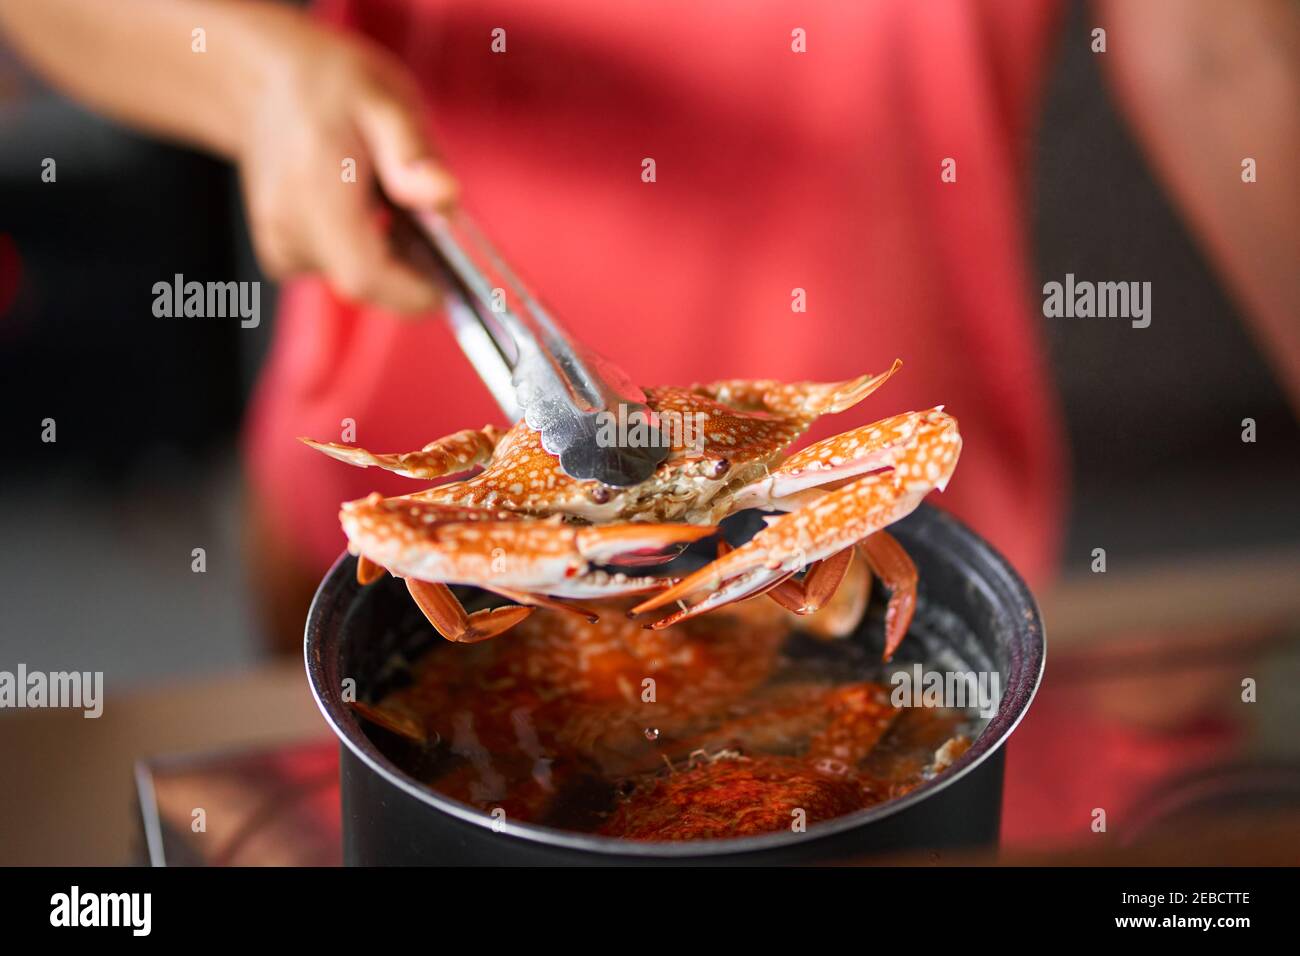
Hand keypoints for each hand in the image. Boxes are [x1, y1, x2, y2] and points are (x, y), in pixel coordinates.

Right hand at [235, 11, 456, 312]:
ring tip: (384, 195)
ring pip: (355, 276)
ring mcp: (277, 243)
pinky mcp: (279, 251)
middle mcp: (286, 227)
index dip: (415, 289)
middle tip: (417, 209)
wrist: (266, 82)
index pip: (366, 276)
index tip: (449, 277)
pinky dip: (362, 247)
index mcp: (315, 194)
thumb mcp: (385, 100)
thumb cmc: (330, 86)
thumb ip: (414, 152)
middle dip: (408, 262)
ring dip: (386, 250)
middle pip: (366, 281)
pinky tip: (360, 206)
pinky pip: (337, 268)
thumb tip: (444, 195)